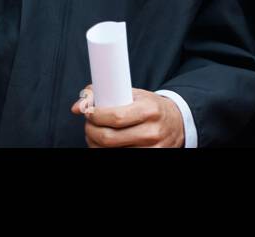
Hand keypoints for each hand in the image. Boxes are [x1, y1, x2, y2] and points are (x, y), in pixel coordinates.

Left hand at [70, 85, 184, 147]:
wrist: (177, 123)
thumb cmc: (152, 108)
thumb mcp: (135, 95)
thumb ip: (107, 95)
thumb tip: (77, 106)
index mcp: (149, 110)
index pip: (116, 117)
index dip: (96, 116)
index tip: (88, 112)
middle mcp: (151, 132)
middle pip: (109, 138)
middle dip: (91, 131)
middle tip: (88, 125)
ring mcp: (151, 149)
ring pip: (110, 152)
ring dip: (95, 144)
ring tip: (94, 135)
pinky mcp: (150, 158)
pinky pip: (119, 159)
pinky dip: (106, 152)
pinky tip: (104, 145)